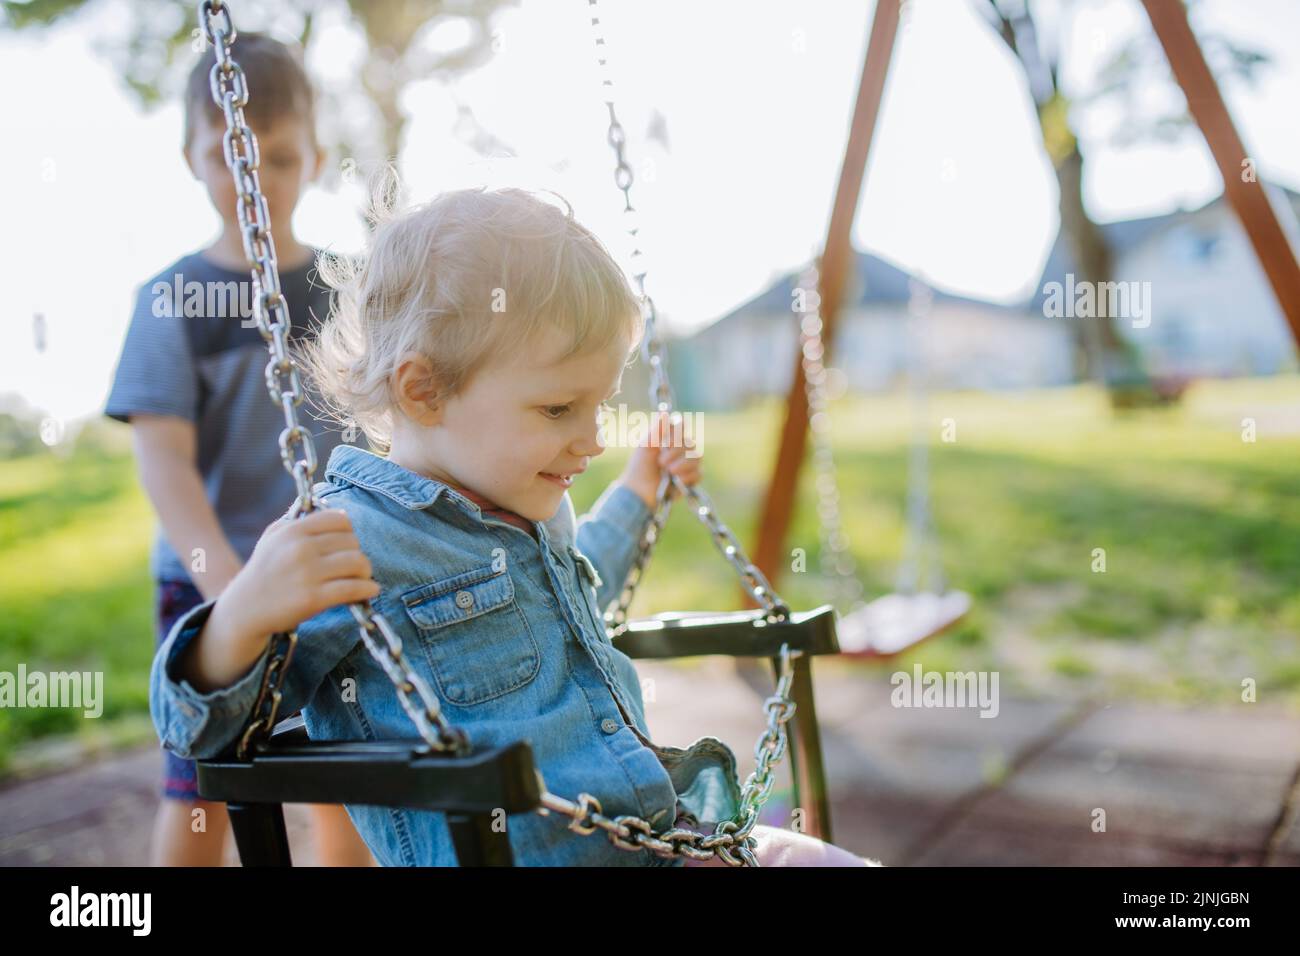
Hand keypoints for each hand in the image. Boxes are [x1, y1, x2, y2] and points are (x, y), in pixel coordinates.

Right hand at [218, 508, 380, 640]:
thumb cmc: (264, 571)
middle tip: (352, 566)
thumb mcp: (272, 538)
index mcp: (293, 531)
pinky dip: (368, 589)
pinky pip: (354, 588)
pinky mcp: (314, 598)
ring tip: (361, 578)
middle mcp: (301, 549)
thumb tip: (338, 513)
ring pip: (358, 563)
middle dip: (356, 553)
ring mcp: (308, 574)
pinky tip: (369, 590)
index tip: (346, 544)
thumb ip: (299, 522)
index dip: (348, 532)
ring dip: (365, 571)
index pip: (340, 519)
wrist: (245, 609)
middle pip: (353, 542)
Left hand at [620, 410, 701, 509]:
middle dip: (675, 453)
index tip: (665, 442)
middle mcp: (681, 449)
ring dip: (683, 464)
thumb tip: (665, 414)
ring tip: (669, 472)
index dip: (677, 432)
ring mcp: (688, 464)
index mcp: (670, 438)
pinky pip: (698, 473)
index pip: (682, 427)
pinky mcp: (691, 479)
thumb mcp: (645, 446)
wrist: (639, 490)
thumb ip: (656, 431)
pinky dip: (688, 476)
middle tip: (661, 462)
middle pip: (691, 443)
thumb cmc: (639, 467)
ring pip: (697, 457)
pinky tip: (676, 480)